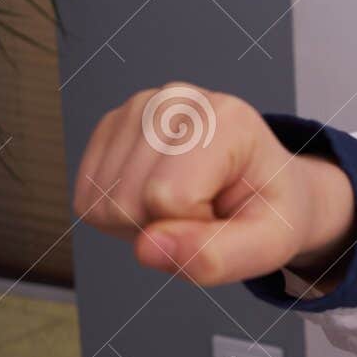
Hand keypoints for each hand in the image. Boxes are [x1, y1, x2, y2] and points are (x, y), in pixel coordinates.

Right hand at [72, 83, 356, 289]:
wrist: (264, 183)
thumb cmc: (269, 209)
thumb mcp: (269, 246)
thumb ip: (216, 256)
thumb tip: (147, 249)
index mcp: (225, 119)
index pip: (168, 198)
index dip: (194, 227)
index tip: (224, 213)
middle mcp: (175, 100)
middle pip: (126, 202)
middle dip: (164, 228)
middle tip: (205, 212)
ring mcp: (136, 108)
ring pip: (100, 203)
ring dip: (141, 224)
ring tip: (186, 204)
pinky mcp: (110, 127)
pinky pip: (87, 199)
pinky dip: (119, 215)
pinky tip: (157, 198)